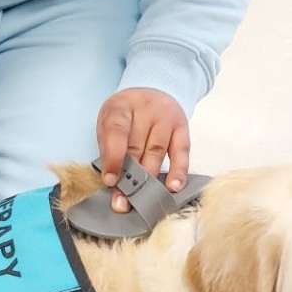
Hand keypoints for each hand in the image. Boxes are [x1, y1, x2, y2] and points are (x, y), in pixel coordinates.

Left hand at [96, 88, 189, 212]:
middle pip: (137, 146)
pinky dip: (178, 170)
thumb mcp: (109, 122)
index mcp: (121, 106)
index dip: (113, 158)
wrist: (153, 90)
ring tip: (144, 200)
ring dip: (150, 179)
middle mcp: (145, 108)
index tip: (110, 181)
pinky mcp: (182, 126)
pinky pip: (181, 151)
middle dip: (130, 177)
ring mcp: (166, 116)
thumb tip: (112, 182)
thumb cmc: (127, 114)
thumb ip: (109, 148)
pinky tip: (173, 186)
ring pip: (157, 151)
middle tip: (124, 202)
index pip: (117, 132)